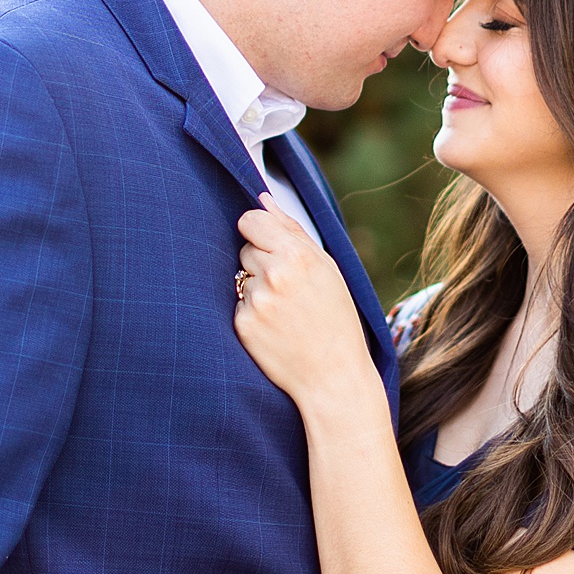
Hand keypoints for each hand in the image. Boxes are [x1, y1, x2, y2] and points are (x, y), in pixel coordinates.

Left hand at [235, 201, 374, 408]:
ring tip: (285, 310)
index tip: (267, 243)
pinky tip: (275, 327)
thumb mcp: (326, 268)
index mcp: (297, 255)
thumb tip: (263, 198)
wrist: (334, 375)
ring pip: (240, 276)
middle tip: (289, 288)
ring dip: (256, 287)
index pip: (250, 220)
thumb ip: (292, 230)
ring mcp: (256, 301)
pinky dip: (252, 312)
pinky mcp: (243, 324)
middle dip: (261, 261)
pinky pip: (238, 304)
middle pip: (245, 248)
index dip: (257, 231)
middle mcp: (274, 274)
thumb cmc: (335, 317)